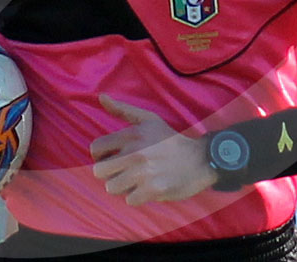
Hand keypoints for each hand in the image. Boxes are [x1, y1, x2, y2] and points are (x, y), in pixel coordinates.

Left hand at [89, 94, 216, 205]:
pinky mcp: (153, 190)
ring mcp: (143, 173)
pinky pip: (129, 200)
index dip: (100, 156)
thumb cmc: (170, 140)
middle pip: (99, 171)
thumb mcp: (148, 119)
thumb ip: (122, 109)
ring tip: (135, 180)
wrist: (200, 159)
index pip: (96, 148)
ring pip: (112, 187)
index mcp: (132, 135)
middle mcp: (135, 153)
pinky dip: (137, 197)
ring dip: (122, 186)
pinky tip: (147, 188)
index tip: (111, 158)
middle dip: (109, 173)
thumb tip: (101, 96)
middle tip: (122, 172)